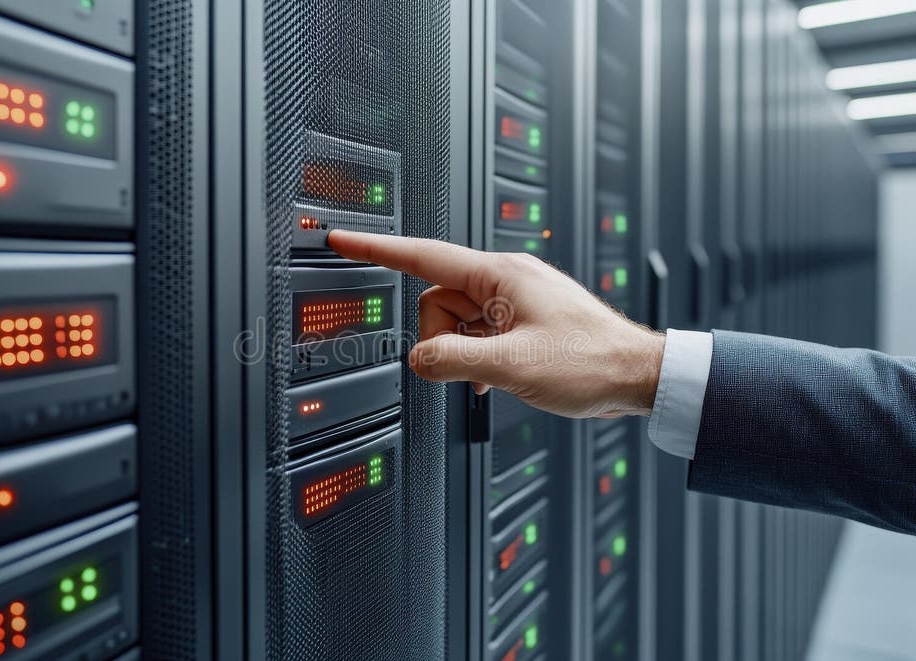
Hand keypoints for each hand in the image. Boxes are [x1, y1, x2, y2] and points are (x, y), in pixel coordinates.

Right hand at [327, 230, 665, 418]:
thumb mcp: (512, 365)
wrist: (638, 375)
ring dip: (461, 352)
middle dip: (438, 338)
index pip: (423, 257)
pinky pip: (479, 333)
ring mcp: (516, 301)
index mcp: (499, 276)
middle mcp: (505, 281)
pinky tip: (494, 378)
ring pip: (457, 322)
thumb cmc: (591, 361)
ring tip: (491, 375)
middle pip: (438, 301)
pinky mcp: (524, 321)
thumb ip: (453, 361)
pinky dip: (476, 357)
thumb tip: (417, 360)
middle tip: (464, 367)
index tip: (344, 240)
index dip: (377, 249)